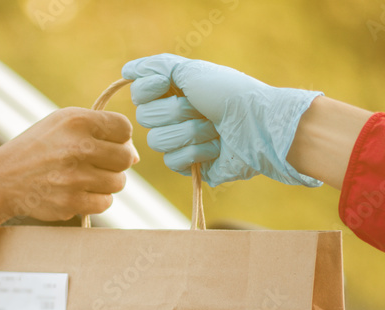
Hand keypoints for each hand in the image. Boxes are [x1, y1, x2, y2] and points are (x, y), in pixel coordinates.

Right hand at [0, 108, 138, 238]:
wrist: (3, 179)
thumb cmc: (38, 148)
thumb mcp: (62, 124)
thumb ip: (99, 130)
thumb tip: (136, 157)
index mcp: (77, 121)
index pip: (124, 128)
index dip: (119, 138)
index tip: (103, 144)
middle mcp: (78, 147)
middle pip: (126, 158)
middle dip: (116, 163)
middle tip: (96, 165)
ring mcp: (75, 177)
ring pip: (118, 183)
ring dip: (107, 183)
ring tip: (84, 178)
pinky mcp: (71, 202)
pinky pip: (105, 203)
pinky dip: (96, 200)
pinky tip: (79, 193)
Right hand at [121, 54, 321, 186]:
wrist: (258, 124)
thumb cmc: (229, 94)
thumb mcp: (192, 71)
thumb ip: (156, 67)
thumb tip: (126, 71)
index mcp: (173, 92)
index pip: (139, 95)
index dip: (149, 91)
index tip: (167, 85)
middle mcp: (174, 116)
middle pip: (146, 118)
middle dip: (177, 112)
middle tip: (202, 109)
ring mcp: (181, 142)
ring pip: (158, 141)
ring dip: (190, 133)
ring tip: (215, 129)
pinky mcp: (190, 165)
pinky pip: (173, 162)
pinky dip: (197, 153)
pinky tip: (217, 148)